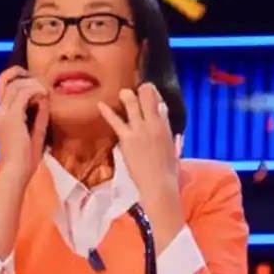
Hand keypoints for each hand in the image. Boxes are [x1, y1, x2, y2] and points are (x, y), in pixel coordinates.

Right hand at [0, 66, 48, 184]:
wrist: (15, 172)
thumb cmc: (24, 159)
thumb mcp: (34, 133)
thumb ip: (39, 117)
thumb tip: (45, 100)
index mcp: (0, 115)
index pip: (2, 86)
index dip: (16, 76)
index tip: (33, 81)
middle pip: (6, 80)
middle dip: (26, 77)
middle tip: (42, 85)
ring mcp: (3, 112)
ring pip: (17, 84)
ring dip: (34, 84)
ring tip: (45, 92)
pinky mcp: (12, 116)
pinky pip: (24, 93)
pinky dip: (36, 91)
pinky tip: (44, 96)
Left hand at [98, 82, 179, 205]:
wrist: (158, 183)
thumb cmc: (168, 170)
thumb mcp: (172, 146)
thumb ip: (167, 130)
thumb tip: (165, 118)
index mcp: (165, 126)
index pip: (159, 102)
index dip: (153, 94)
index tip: (149, 93)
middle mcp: (153, 123)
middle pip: (146, 97)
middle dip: (142, 90)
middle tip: (137, 90)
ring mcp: (139, 129)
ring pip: (132, 104)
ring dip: (127, 96)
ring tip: (124, 93)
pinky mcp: (127, 138)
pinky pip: (116, 121)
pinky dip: (108, 112)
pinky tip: (101, 105)